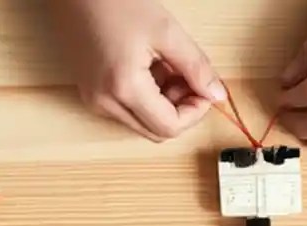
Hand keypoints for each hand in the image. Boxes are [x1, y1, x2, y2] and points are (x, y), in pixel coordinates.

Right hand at [48, 0, 226, 141]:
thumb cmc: (113, 1)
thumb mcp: (166, 32)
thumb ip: (196, 67)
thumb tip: (216, 95)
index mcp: (123, 88)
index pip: (170, 127)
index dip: (195, 114)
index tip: (205, 91)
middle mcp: (104, 102)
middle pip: (156, 132)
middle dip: (180, 110)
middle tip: (190, 80)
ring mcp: (94, 100)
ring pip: (142, 122)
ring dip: (163, 104)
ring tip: (168, 67)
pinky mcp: (90, 93)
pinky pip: (126, 109)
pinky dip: (146, 98)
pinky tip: (150, 67)